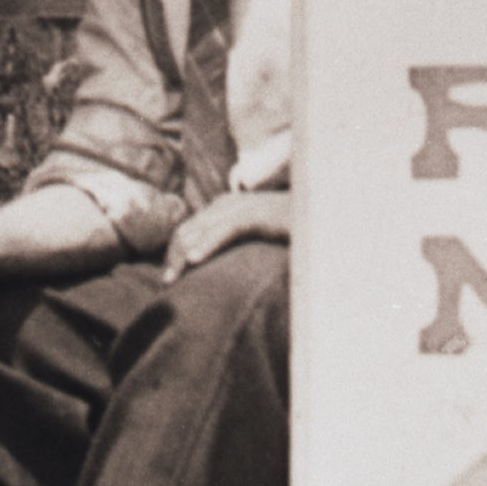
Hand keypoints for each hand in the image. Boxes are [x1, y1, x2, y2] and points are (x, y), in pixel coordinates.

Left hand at [167, 182, 292, 272]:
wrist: (320, 218)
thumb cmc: (290, 232)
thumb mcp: (253, 238)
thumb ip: (233, 243)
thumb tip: (216, 266)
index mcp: (225, 206)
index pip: (188, 229)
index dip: (174, 252)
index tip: (169, 277)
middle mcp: (228, 203)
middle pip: (188, 229)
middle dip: (172, 256)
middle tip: (166, 283)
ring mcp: (242, 207)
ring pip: (200, 230)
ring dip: (182, 256)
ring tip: (171, 279)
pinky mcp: (257, 215)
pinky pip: (225, 230)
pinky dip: (207, 245)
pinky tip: (194, 261)